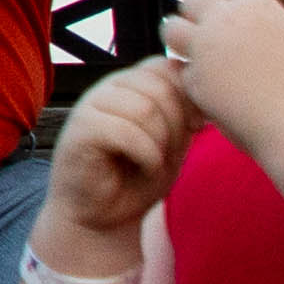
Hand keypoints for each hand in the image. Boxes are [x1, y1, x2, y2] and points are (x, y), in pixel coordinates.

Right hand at [44, 56, 196, 243]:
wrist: (101, 217)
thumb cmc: (136, 180)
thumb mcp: (172, 142)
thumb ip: (182, 114)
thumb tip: (204, 91)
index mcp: (131, 85)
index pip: (165, 66)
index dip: (188, 95)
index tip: (194, 128)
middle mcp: (108, 88)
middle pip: (159, 86)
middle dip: (177, 124)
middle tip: (171, 153)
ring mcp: (90, 106)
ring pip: (144, 108)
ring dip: (161, 143)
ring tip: (155, 162)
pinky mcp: (79, 130)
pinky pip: (125, 131)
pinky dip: (146, 155)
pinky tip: (145, 168)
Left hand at [162, 0, 283, 149]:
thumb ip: (274, 29)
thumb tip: (265, 30)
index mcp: (258, 6)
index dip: (228, 0)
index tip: (233, 16)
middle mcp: (225, 20)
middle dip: (199, 14)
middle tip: (210, 37)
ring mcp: (205, 49)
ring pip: (171, 28)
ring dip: (182, 40)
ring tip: (199, 57)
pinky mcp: (195, 80)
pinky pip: (182, 71)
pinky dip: (193, 79)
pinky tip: (212, 91)